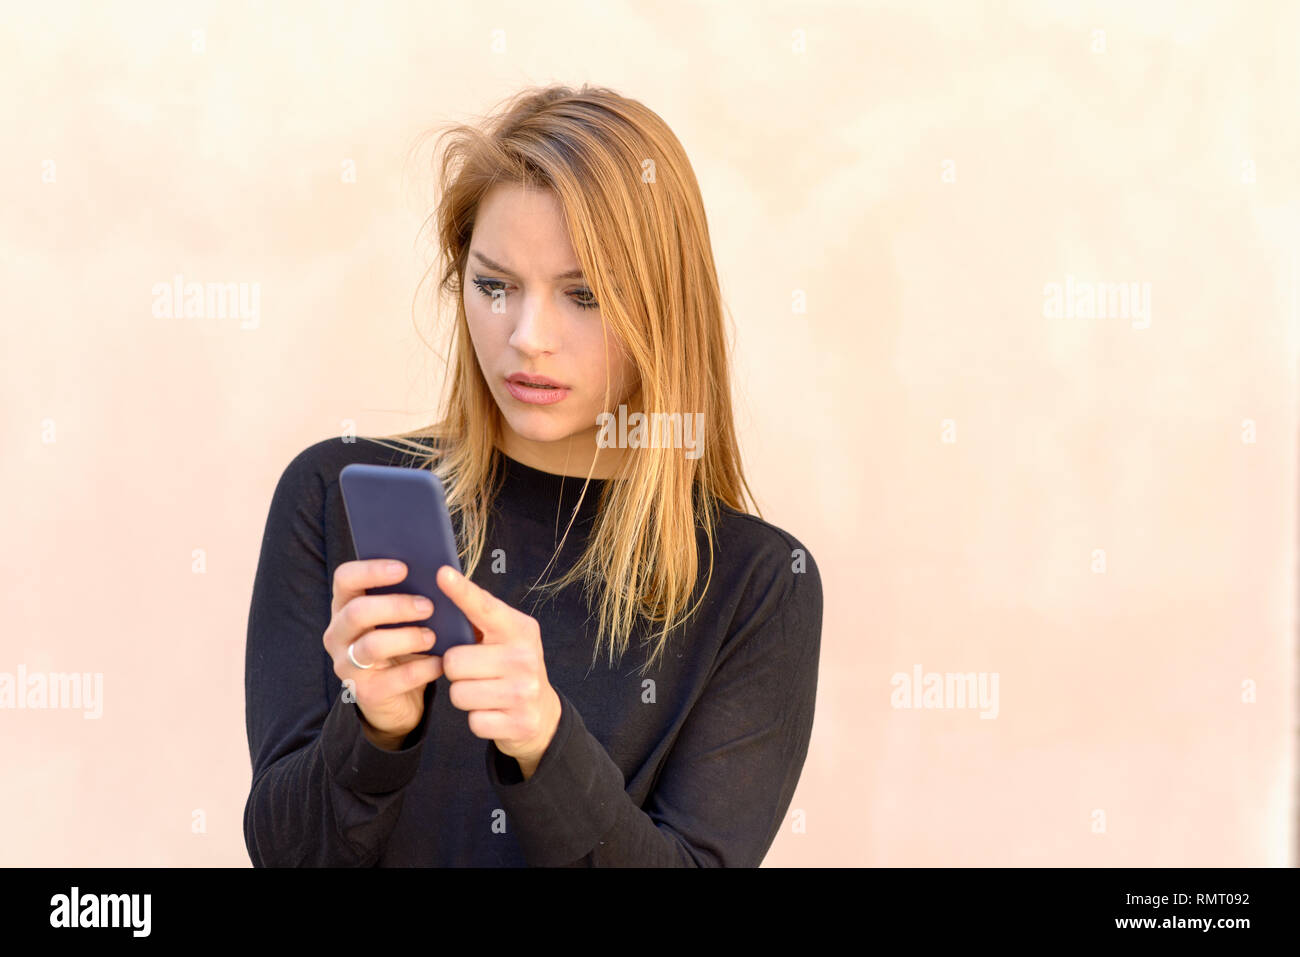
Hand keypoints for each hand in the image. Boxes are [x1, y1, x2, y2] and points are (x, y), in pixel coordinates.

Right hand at [323, 559, 443, 748]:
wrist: (400, 697)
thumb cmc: (404, 643)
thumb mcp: (402, 618)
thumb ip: (412, 594)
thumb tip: (442, 572)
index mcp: (345, 606)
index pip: (344, 578)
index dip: (371, 570)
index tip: (404, 568)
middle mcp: (338, 634)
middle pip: (357, 612)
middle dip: (396, 606)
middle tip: (429, 606)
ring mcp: (347, 665)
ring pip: (372, 645)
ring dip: (407, 637)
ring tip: (433, 636)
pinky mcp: (365, 693)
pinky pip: (394, 679)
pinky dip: (422, 669)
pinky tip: (440, 662)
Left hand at [435, 565, 561, 771]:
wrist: (542, 713)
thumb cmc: (511, 667)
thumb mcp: (505, 638)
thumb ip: (479, 620)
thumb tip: (443, 587)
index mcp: (519, 629)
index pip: (483, 607)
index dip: (461, 591)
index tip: (441, 574)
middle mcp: (525, 657)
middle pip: (455, 661)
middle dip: (456, 670)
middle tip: (475, 671)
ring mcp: (524, 691)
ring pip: (459, 693)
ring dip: (464, 695)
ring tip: (484, 691)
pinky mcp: (519, 722)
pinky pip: (472, 720)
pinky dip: (477, 718)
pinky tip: (493, 711)